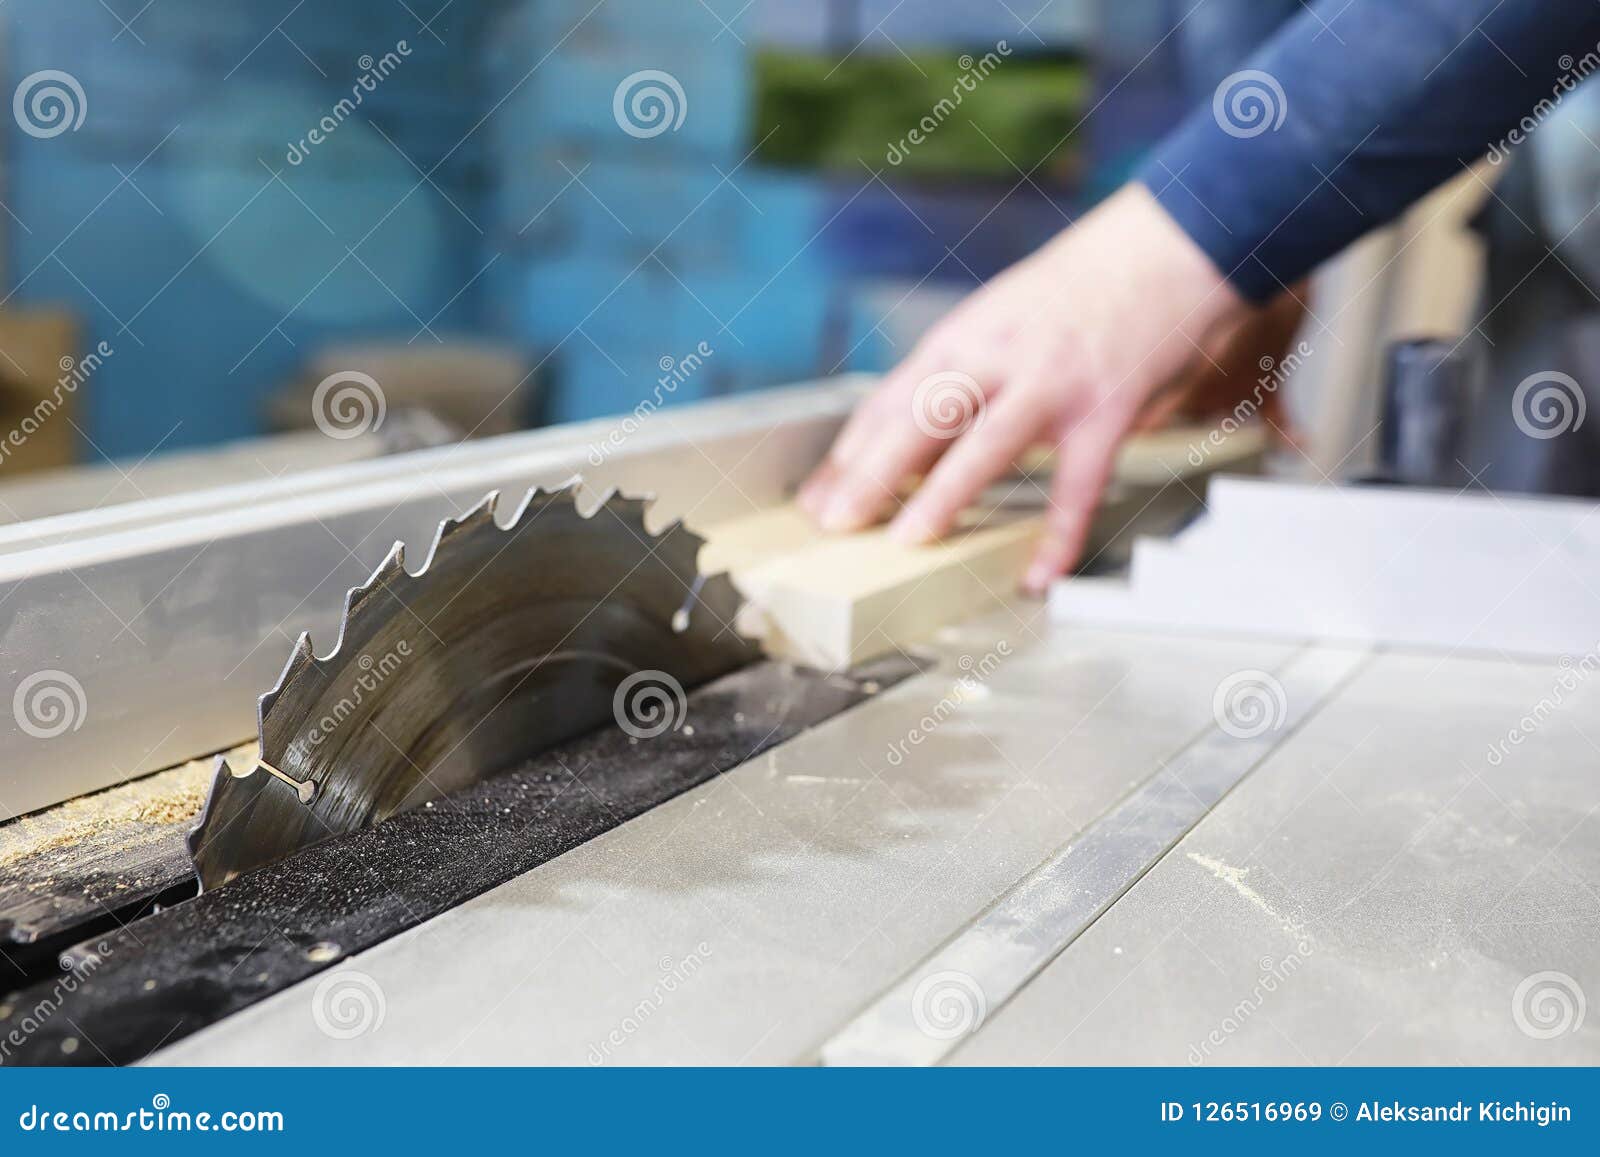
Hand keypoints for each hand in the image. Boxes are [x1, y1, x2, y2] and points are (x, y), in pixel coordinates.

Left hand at [798, 183, 1250, 591]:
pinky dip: (1058, 534)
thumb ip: (966, 372)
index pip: (891, 399)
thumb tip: (919, 435)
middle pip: (920, 419)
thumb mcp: (1004, 314)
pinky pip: (1077, 484)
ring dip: (943, 497)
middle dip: (871, 473)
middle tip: (834, 520)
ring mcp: (1053, 385)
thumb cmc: (1086, 283)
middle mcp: (1000, 356)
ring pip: (986, 446)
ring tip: (907, 541)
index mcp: (966, 334)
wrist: (1172, 243)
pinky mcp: (1107, 410)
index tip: (820, 494)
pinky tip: (1038, 573)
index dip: (851, 451)